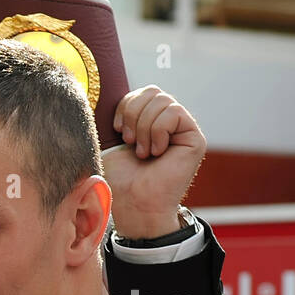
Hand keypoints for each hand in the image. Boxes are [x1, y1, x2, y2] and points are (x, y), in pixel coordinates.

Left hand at [104, 85, 205, 238]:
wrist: (132, 203)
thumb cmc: (118, 179)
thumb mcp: (108, 141)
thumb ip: (113, 116)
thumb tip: (99, 94)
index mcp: (148, 122)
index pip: (141, 92)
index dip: (126, 107)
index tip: (118, 132)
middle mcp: (167, 123)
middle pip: (152, 91)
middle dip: (134, 115)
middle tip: (131, 142)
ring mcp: (182, 130)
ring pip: (163, 101)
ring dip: (144, 128)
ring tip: (143, 153)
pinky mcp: (194, 137)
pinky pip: (174, 113)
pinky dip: (158, 132)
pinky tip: (157, 153)